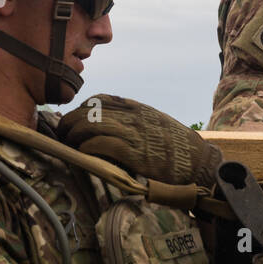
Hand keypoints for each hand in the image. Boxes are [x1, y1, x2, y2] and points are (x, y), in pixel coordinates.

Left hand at [58, 94, 222, 188]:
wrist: (199, 163)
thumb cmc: (179, 148)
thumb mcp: (157, 123)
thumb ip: (136, 120)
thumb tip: (112, 124)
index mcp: (138, 108)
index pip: (99, 99)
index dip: (81, 109)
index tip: (74, 121)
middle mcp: (133, 116)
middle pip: (89, 111)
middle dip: (70, 122)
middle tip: (63, 135)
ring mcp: (133, 133)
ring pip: (90, 125)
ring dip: (73, 135)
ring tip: (68, 145)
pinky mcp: (134, 153)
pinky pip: (100, 145)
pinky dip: (86, 148)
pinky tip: (82, 154)